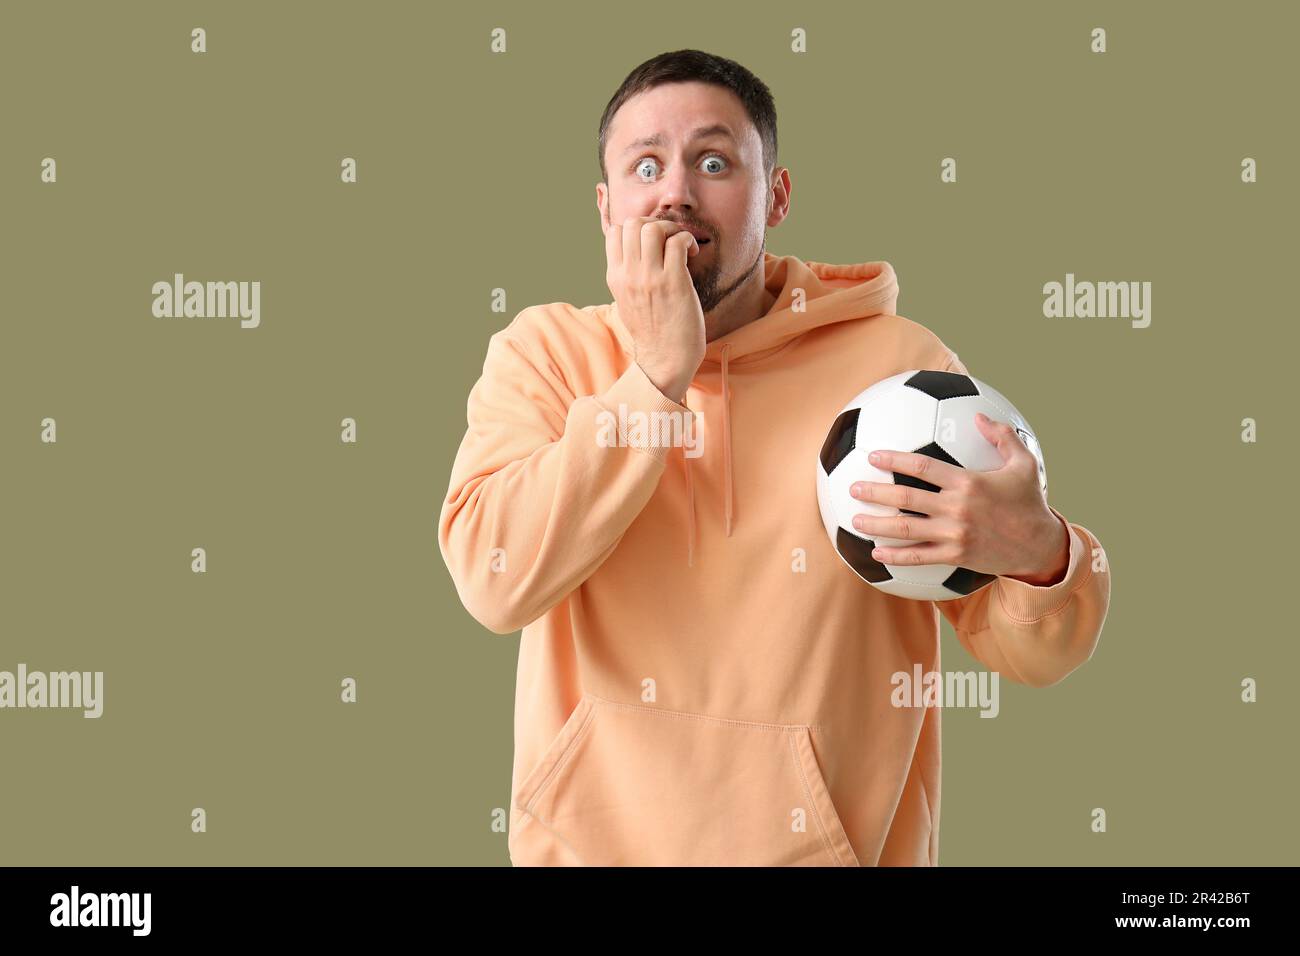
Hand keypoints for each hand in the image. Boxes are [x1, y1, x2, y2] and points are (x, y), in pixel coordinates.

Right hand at [602, 212, 704, 400]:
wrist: (665, 360)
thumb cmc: (652, 332)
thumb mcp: (627, 301)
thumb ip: (627, 276)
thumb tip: (635, 253)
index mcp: (616, 277)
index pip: (615, 232)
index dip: (636, 228)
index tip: (653, 242)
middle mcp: (629, 275)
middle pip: (633, 224)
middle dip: (655, 223)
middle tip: (669, 240)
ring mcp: (650, 278)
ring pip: (653, 228)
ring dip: (672, 229)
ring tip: (682, 245)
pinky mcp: (674, 282)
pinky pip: (678, 242)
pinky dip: (687, 240)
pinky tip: (693, 253)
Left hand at [847, 412, 1070, 583]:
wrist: (1040, 545)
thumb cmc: (1029, 502)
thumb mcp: (1024, 464)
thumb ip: (1002, 436)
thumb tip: (979, 416)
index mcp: (968, 482)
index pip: (922, 466)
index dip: (894, 460)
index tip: (873, 457)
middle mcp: (957, 508)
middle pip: (905, 498)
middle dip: (875, 492)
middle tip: (853, 488)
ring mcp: (954, 534)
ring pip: (906, 529)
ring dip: (876, 524)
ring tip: (855, 520)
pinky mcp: (955, 556)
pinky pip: (918, 557)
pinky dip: (895, 556)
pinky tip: (875, 552)